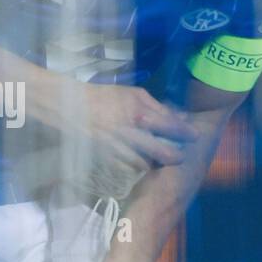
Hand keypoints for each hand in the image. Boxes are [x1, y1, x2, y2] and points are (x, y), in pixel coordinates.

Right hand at [70, 83, 200, 198]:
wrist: (68, 106)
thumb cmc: (102, 96)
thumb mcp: (131, 93)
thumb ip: (156, 105)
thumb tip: (178, 117)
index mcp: (139, 112)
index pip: (172, 127)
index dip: (187, 133)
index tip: (194, 136)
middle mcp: (132, 132)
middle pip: (164, 153)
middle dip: (176, 157)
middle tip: (178, 156)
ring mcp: (118, 147)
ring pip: (146, 164)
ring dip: (154, 163)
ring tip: (156, 159)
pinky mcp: (106, 157)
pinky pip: (128, 167)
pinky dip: (135, 166)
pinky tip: (137, 161)